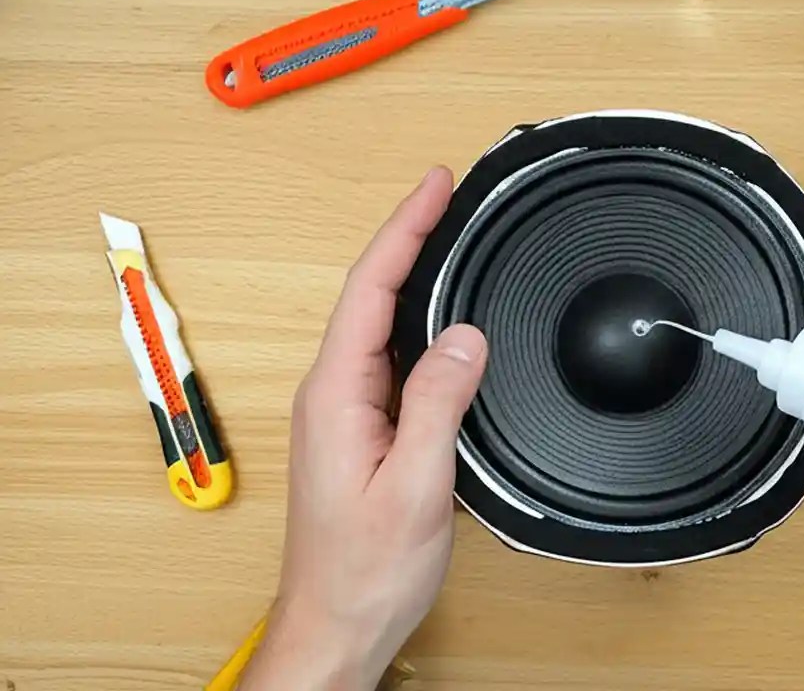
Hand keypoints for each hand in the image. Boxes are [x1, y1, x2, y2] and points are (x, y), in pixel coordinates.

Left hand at [241, 167, 487, 689]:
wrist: (337, 624)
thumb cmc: (366, 570)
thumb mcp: (417, 486)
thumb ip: (438, 405)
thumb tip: (464, 337)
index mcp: (336, 396)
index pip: (371, 290)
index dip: (405, 230)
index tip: (435, 187)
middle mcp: (331, 394)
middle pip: (371, 296)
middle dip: (410, 239)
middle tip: (450, 198)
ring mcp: (341, 412)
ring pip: (379, 326)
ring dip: (413, 278)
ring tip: (449, 238)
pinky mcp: (358, 430)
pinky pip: (388, 358)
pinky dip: (417, 324)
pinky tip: (441, 319)